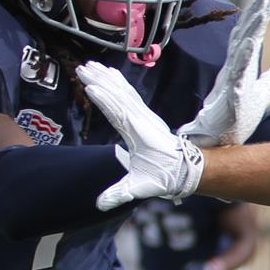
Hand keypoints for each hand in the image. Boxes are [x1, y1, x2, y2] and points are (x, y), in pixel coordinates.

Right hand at [77, 62, 204, 209]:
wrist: (186, 169)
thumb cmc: (164, 176)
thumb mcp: (142, 187)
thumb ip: (121, 193)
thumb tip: (100, 204)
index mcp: (139, 134)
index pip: (118, 113)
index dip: (105, 100)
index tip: (91, 87)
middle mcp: (141, 120)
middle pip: (118, 96)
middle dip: (100, 81)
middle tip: (83, 68)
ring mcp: (144, 116)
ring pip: (123, 92)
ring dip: (107, 78)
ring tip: (92, 65)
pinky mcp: (144, 116)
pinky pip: (129, 95)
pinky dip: (119, 83)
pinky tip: (111, 73)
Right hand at [179, 0, 269, 147]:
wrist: (217, 140)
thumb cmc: (236, 115)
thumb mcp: (262, 92)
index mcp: (241, 65)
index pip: (250, 34)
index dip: (259, 15)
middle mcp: (234, 69)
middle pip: (245, 36)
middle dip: (256, 15)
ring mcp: (231, 82)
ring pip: (242, 51)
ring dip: (251, 31)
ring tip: (262, 13)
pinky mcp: (231, 98)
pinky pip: (237, 76)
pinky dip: (243, 59)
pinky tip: (251, 45)